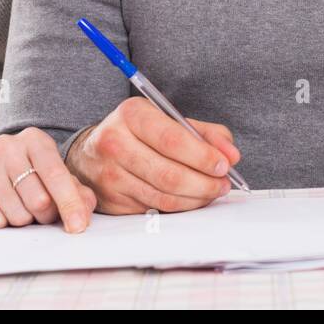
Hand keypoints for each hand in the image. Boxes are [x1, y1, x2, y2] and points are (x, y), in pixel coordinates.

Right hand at [0, 127, 95, 231]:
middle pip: (38, 200)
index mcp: (35, 140)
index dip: (70, 203)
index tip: (77, 227)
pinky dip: (3, 223)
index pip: (56, 175)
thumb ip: (75, 192)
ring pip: (17, 215)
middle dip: (46, 215)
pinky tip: (0, 208)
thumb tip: (82, 216)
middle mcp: (7, 146)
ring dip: (24, 220)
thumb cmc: (27, 174)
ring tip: (20, 207)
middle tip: (42, 212)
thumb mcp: (53, 175)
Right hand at [65, 97, 240, 214]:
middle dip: (205, 182)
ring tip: (212, 190)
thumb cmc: (137, 132)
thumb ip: (204, 133)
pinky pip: (155, 209)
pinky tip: (192, 198)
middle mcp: (115, 143)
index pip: (172, 139)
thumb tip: (231, 154)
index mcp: (131, 114)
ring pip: (164, 196)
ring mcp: (110, 176)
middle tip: (223, 183)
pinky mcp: (112, 201)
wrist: (92, 152)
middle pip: (169, 174)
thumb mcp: (167, 119)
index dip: (203, 156)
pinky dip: (180, 206)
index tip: (224, 164)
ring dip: (196, 197)